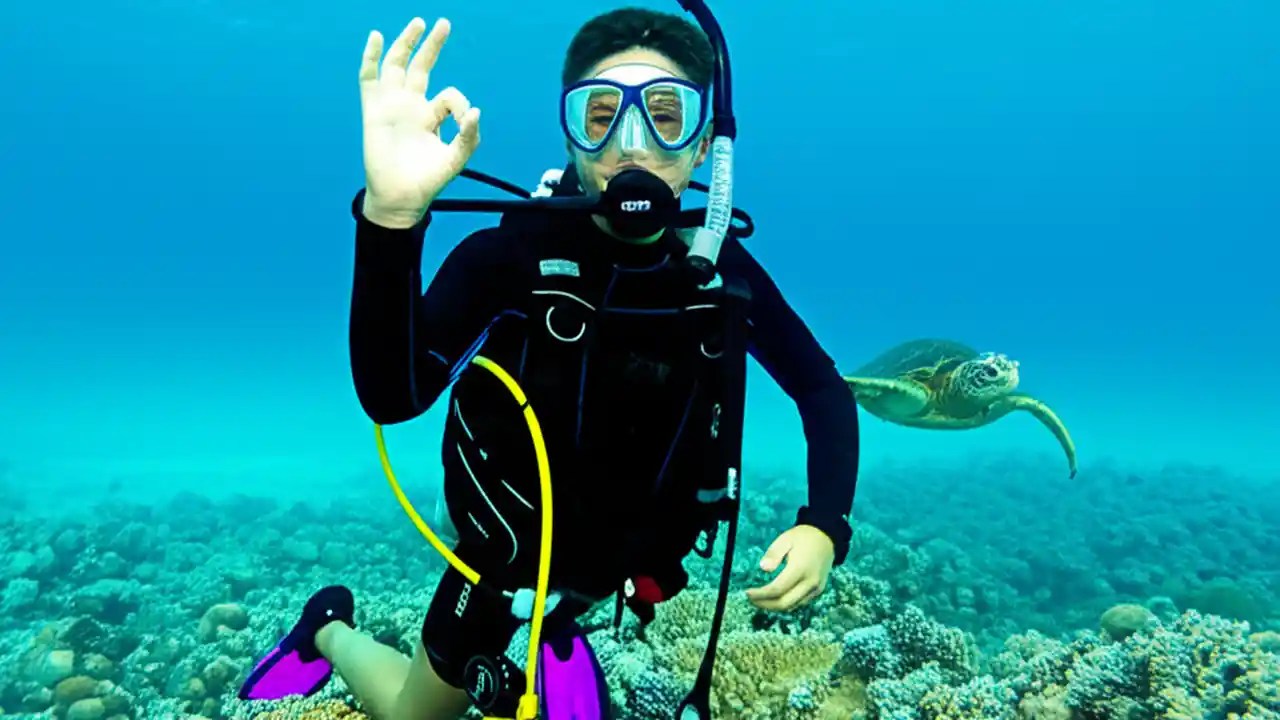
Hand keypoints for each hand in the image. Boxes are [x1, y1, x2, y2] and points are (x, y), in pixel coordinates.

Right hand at [358, 17, 480, 227]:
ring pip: (397, 65)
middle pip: (422, 66)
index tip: (464, 121)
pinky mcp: (374, 110)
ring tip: (419, 23)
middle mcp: (413, 106)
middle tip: (444, 23)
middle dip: (433, 45)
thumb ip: (468, 137)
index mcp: (433, 116)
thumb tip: (477, 111)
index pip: (449, 95)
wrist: (400, 198)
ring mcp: (392, 105)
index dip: (459, 103)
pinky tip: (377, 37)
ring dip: (406, 43)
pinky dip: (372, 57)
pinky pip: (369, 78)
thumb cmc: (428, 180)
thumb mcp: (455, 159)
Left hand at [744, 525, 834, 611]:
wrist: (826, 538)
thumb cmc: (803, 537)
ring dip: (774, 607)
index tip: (747, 593)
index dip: (761, 594)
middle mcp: (810, 582)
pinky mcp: (818, 591)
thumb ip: (773, 553)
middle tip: (751, 600)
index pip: (777, 589)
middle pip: (784, 603)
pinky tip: (774, 598)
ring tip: (759, 600)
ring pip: (792, 606)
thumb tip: (763, 569)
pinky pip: (799, 603)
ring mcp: (816, 589)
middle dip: (765, 605)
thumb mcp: (785, 539)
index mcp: (800, 568)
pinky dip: (785, 604)